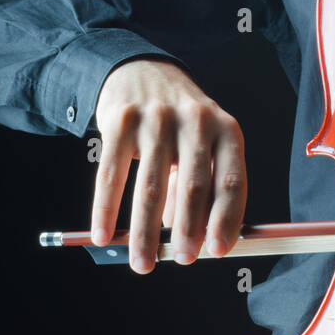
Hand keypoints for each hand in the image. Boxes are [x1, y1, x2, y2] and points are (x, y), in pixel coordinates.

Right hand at [92, 58, 245, 273]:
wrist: (142, 71)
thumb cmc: (180, 124)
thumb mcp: (203, 145)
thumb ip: (201, 187)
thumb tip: (193, 240)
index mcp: (226, 130)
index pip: (231, 180)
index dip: (226, 218)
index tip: (218, 251)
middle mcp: (196, 121)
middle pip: (194, 185)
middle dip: (188, 230)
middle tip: (183, 260)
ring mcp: (157, 118)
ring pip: (150, 186)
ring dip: (145, 232)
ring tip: (142, 263)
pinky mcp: (121, 120)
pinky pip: (112, 174)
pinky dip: (105, 210)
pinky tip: (102, 235)